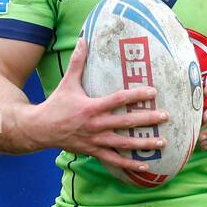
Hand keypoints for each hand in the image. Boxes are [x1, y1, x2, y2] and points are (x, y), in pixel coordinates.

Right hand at [29, 36, 169, 172]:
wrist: (41, 129)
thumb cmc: (56, 104)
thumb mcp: (67, 82)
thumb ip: (77, 62)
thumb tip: (83, 39)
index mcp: (91, 107)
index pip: (118, 100)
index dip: (136, 95)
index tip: (153, 91)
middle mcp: (96, 125)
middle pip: (126, 123)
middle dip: (147, 120)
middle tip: (165, 116)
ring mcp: (96, 141)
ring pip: (123, 145)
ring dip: (144, 145)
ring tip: (163, 143)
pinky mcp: (94, 152)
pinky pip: (114, 160)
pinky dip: (129, 165)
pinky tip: (145, 167)